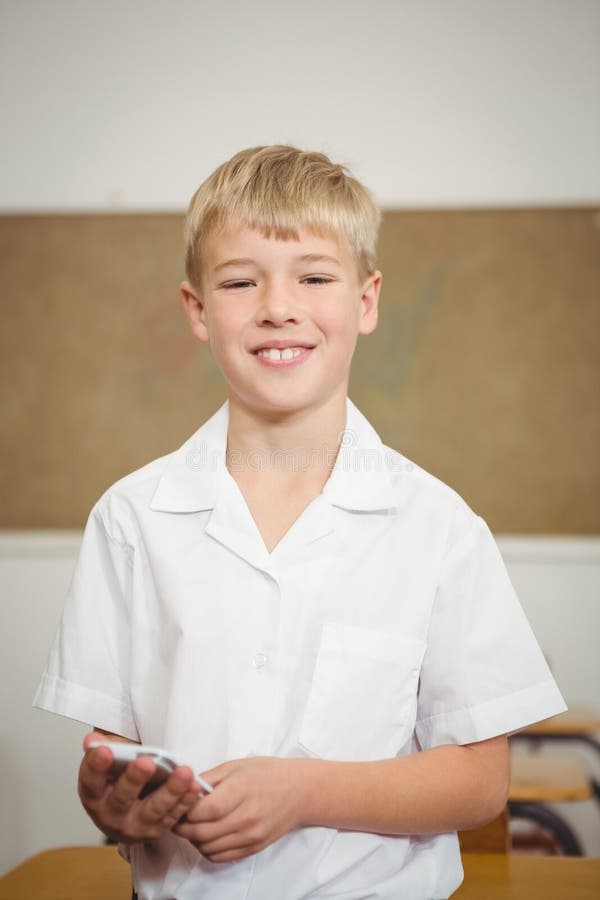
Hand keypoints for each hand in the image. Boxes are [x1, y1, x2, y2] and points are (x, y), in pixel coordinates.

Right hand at [78, 731, 202, 843]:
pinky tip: (194, 787)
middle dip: (135, 780)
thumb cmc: (116, 779)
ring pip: (153, 810)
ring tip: (184, 773)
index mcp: (94, 794)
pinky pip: (172, 817)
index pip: (91, 780)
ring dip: (170, 791)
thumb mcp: (106, 763)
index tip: (104, 750)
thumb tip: (93, 739)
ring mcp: (134, 826)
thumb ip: (103, 748)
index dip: (96, 766)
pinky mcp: (155, 831)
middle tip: (146, 762)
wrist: (126, 810)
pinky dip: (185, 802)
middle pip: (122, 798)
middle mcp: (110, 815)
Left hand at [173, 756, 305, 862]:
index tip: (179, 803)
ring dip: (193, 840)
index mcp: (241, 791)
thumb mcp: (236, 766)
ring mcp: (250, 836)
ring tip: (193, 825)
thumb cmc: (267, 773)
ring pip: (208, 848)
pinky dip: (207, 849)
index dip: (185, 809)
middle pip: (201, 832)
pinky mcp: (253, 848)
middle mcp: (246, 818)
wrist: (299, 791)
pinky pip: (220, 857)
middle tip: (178, 817)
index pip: (203, 810)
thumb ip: (209, 779)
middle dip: (182, 827)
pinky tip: (208, 835)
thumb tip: (185, 790)